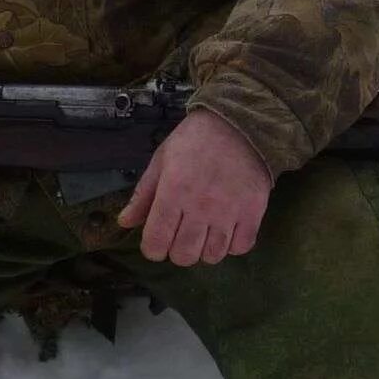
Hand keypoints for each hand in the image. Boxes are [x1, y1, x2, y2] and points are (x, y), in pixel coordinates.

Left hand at [117, 109, 271, 264]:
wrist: (240, 122)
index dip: (152, 248)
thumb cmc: (195, 140)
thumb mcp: (162, 160)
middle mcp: (200, 208)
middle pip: (184, 256)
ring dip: (205, 248)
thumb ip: (143, 194)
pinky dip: (232, 245)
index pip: (156, 244)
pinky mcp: (253, 212)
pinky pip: (240, 248)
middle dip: (178, 250)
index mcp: (173, 193)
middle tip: (183, 233)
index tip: (158, 238)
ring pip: (212, 256)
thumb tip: (124, 223)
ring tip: (206, 231)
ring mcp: (229, 212)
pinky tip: (227, 229)